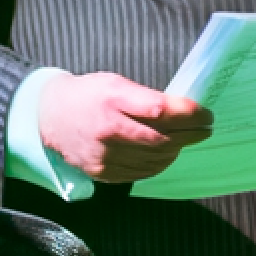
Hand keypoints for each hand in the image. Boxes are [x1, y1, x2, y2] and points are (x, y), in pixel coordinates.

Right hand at [38, 73, 210, 183]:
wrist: (49, 118)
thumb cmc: (88, 96)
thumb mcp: (114, 82)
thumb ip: (145, 97)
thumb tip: (182, 112)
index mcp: (112, 99)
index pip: (161, 110)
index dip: (189, 114)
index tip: (205, 114)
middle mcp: (108, 130)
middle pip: (163, 138)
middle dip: (191, 134)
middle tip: (205, 128)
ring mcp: (105, 155)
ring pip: (156, 158)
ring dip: (178, 149)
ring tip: (186, 139)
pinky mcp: (103, 172)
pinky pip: (142, 172)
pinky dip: (160, 163)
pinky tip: (167, 153)